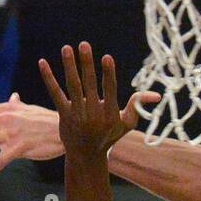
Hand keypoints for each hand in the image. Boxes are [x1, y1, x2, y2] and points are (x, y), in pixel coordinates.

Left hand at [40, 43, 154, 159]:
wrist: (86, 155)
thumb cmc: (110, 135)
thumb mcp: (127, 123)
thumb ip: (138, 105)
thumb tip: (157, 95)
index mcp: (110, 114)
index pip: (110, 90)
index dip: (108, 74)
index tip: (107, 57)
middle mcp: (93, 113)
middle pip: (89, 84)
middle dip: (87, 64)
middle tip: (84, 45)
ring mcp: (77, 113)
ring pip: (72, 86)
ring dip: (69, 66)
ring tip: (67, 48)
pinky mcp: (63, 114)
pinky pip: (55, 93)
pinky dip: (49, 78)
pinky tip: (43, 63)